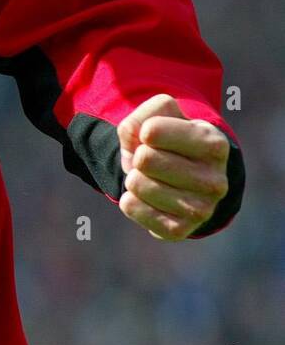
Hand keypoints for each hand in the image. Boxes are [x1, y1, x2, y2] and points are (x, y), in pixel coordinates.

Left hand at [117, 94, 231, 239]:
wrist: (184, 179)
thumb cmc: (170, 140)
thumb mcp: (160, 115)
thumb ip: (143, 114)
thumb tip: (136, 135)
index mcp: (214, 144)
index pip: (151, 131)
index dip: (144, 131)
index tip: (156, 137)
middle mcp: (215, 181)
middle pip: (143, 158)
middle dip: (138, 156)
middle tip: (152, 161)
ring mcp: (201, 210)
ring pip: (135, 183)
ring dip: (133, 177)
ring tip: (152, 178)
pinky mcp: (179, 230)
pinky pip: (131, 207)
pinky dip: (129, 199)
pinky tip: (146, 198)